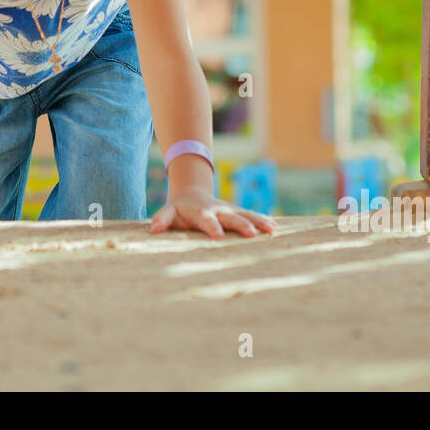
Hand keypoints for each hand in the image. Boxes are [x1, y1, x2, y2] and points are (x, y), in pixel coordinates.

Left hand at [149, 187, 276, 238]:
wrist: (192, 194)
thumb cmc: (179, 209)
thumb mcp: (169, 212)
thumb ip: (162, 219)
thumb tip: (152, 230)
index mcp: (201, 212)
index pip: (206, 220)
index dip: (212, 226)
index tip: (218, 235)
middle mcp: (218, 210)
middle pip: (231, 217)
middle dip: (242, 225)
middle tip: (252, 234)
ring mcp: (230, 210)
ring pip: (246, 215)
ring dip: (258, 222)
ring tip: (272, 229)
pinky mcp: (238, 213)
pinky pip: (252, 216)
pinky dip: (263, 220)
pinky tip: (276, 228)